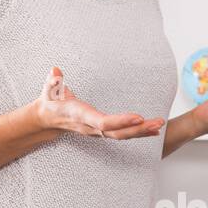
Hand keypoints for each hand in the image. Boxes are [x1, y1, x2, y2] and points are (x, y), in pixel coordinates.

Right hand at [36, 66, 165, 138]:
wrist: (48, 118)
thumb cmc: (50, 101)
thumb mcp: (48, 89)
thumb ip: (52, 81)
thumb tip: (55, 71)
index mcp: (80, 116)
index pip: (102, 123)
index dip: (120, 121)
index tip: (138, 117)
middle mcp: (91, 127)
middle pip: (117, 133)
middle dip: (138, 129)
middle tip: (158, 123)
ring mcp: (97, 132)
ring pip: (122, 135)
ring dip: (141, 131)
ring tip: (159, 124)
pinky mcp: (102, 131)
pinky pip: (121, 134)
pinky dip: (138, 132)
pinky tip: (153, 130)